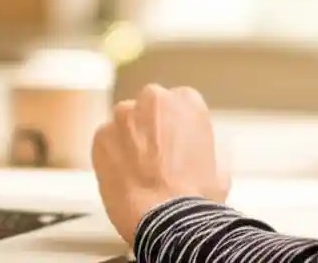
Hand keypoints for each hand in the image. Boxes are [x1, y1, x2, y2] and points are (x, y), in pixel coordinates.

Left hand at [91, 84, 229, 246]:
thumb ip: (201, 153)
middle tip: (157, 157)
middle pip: (150, 107)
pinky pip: (106, 141)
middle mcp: (153, 99)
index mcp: (186, 101)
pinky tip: (123, 178)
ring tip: (138, 171)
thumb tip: (195, 161)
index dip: (178, 128)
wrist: (165, 218)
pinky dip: (111, 155)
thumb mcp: (218, 170)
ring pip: (125, 123)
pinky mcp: (100, 136)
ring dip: (130, 139)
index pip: (181, 104)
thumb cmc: (195, 197)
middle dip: (152, 127)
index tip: (177, 146)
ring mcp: (123, 116)